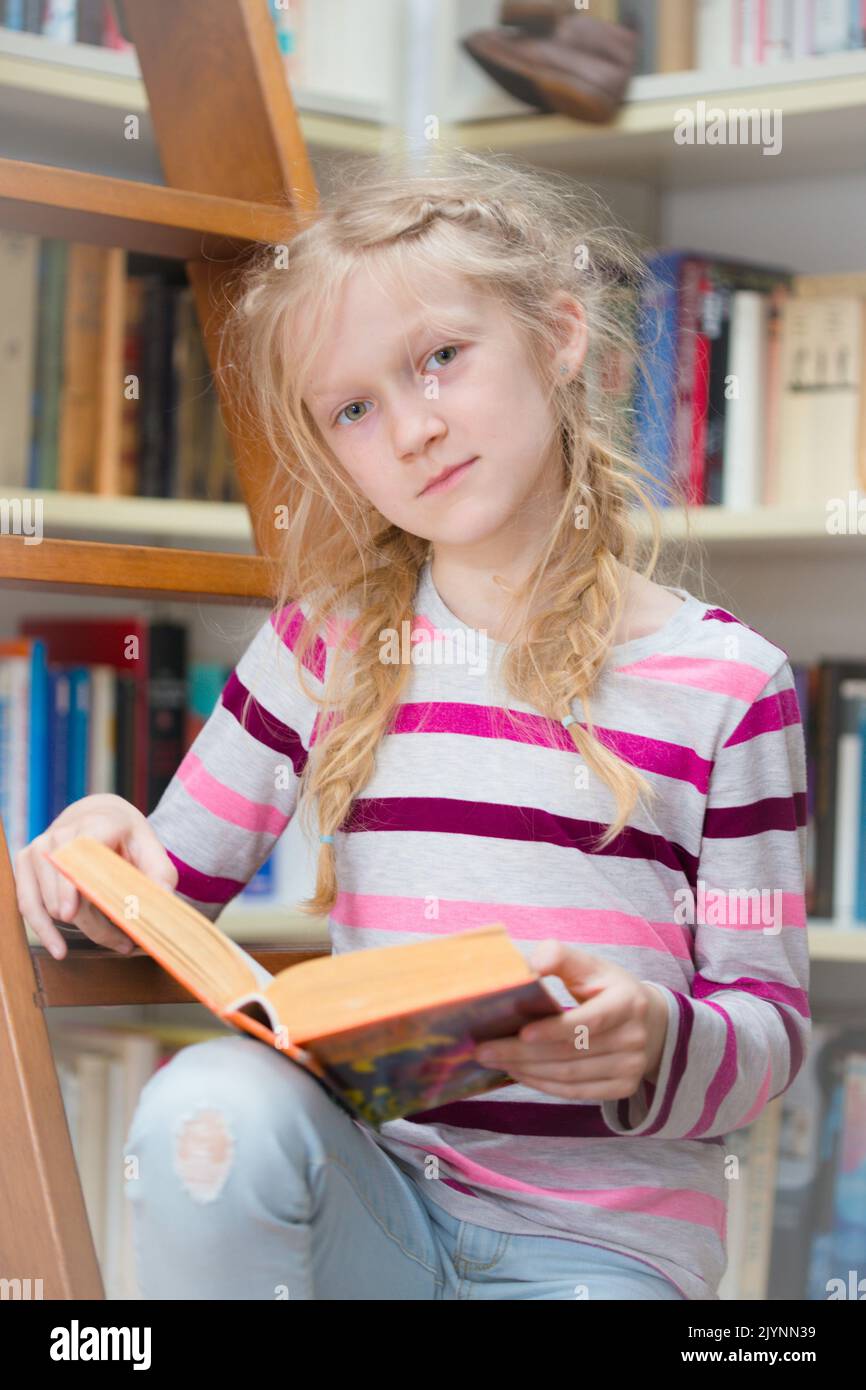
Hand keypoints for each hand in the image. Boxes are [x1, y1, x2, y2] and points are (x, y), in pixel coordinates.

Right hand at [14, 793, 178, 959]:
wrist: (97, 816)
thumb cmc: (126, 836)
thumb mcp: (150, 847)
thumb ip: (160, 873)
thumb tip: (164, 899)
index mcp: (94, 826)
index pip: (77, 859)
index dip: (70, 886)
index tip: (71, 913)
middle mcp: (60, 835)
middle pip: (69, 892)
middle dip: (96, 924)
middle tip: (126, 942)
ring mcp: (39, 849)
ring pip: (53, 904)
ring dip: (83, 929)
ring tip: (115, 941)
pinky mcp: (26, 863)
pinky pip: (29, 904)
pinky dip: (45, 930)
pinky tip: (60, 949)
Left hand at [473, 939, 668, 1100]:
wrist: (647, 1020)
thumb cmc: (607, 987)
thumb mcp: (589, 965)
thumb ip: (559, 957)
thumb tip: (529, 966)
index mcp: (628, 1002)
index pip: (590, 1021)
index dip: (555, 1030)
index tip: (521, 1031)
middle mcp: (635, 1039)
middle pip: (571, 1053)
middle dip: (523, 1053)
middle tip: (484, 1050)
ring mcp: (632, 1067)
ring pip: (569, 1076)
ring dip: (527, 1071)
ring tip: (495, 1060)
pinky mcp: (623, 1088)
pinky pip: (576, 1093)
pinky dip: (543, 1085)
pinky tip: (519, 1073)